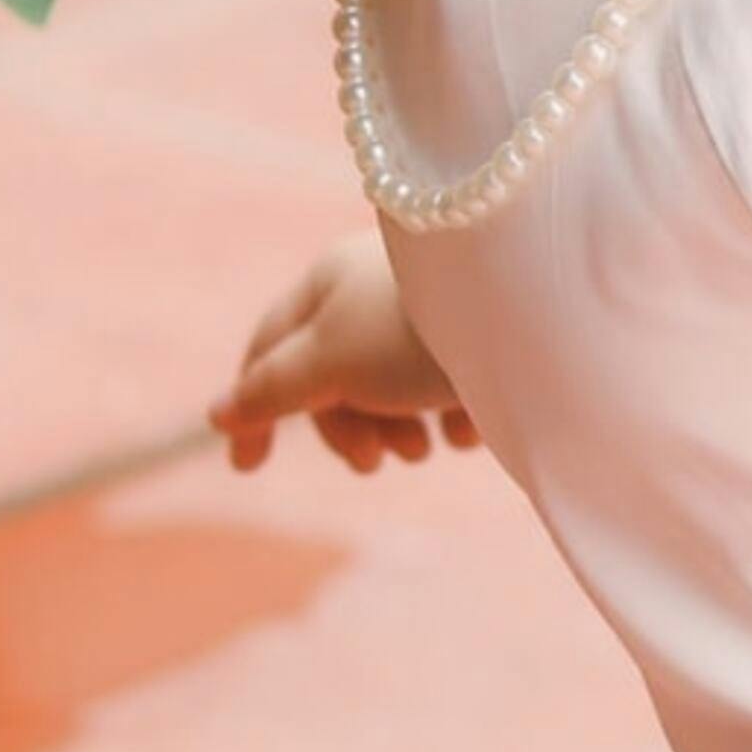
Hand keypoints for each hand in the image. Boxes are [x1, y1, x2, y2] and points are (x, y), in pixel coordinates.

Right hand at [212, 233, 476, 474]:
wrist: (533, 315)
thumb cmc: (413, 333)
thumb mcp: (328, 363)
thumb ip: (271, 390)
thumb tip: (218, 413)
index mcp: (326, 280)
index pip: (268, 348)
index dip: (253, 410)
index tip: (246, 471)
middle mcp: (374, 288)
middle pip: (331, 377)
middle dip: (348, 427)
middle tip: (376, 465)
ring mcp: (427, 310)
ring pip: (389, 388)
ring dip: (399, 427)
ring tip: (427, 448)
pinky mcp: (479, 334)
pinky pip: (444, 386)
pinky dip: (447, 414)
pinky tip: (471, 427)